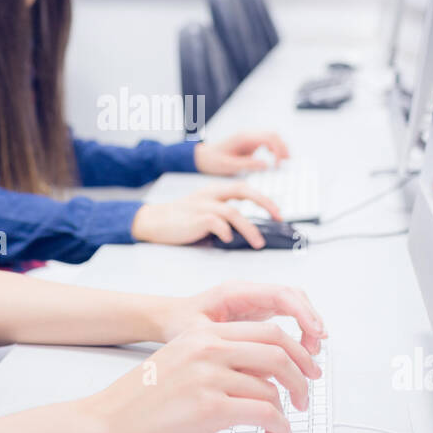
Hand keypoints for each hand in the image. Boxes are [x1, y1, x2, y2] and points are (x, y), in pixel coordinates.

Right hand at [82, 322, 321, 432]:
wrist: (109, 423)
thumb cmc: (141, 400)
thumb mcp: (181, 361)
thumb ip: (219, 358)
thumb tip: (262, 373)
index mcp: (202, 332)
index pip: (266, 330)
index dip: (294, 350)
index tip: (304, 366)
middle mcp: (208, 347)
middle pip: (277, 351)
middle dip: (301, 373)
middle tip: (305, 393)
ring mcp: (209, 376)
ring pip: (273, 386)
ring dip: (288, 407)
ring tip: (286, 421)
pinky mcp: (210, 407)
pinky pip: (264, 413)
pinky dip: (279, 425)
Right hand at [131, 183, 280, 248]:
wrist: (153, 221)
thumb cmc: (180, 221)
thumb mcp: (204, 212)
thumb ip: (223, 217)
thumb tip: (246, 233)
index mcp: (215, 191)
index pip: (244, 188)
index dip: (263, 198)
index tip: (277, 212)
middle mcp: (211, 194)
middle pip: (243, 191)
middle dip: (264, 202)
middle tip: (278, 217)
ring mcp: (203, 205)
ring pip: (233, 211)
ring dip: (249, 228)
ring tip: (258, 243)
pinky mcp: (196, 218)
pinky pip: (216, 223)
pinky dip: (226, 232)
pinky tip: (229, 240)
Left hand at [155, 280, 326, 353]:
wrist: (168, 318)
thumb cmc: (178, 323)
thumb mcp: (196, 335)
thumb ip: (226, 347)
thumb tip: (256, 369)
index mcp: (236, 292)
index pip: (281, 295)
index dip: (303, 313)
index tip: (317, 333)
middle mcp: (249, 293)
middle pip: (293, 298)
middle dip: (310, 321)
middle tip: (317, 351)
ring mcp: (255, 301)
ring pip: (293, 306)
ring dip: (307, 328)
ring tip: (311, 356)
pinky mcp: (257, 312)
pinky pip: (286, 316)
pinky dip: (297, 332)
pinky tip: (299, 353)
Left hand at [194, 131, 289, 174]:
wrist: (202, 157)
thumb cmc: (213, 161)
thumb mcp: (229, 166)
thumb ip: (248, 164)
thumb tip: (266, 165)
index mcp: (244, 138)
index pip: (269, 138)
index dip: (278, 150)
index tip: (279, 164)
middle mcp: (248, 134)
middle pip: (273, 134)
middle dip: (282, 147)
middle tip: (287, 162)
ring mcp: (248, 137)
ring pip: (271, 136)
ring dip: (279, 146)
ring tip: (285, 160)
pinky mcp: (248, 142)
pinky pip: (266, 140)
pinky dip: (273, 147)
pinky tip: (275, 158)